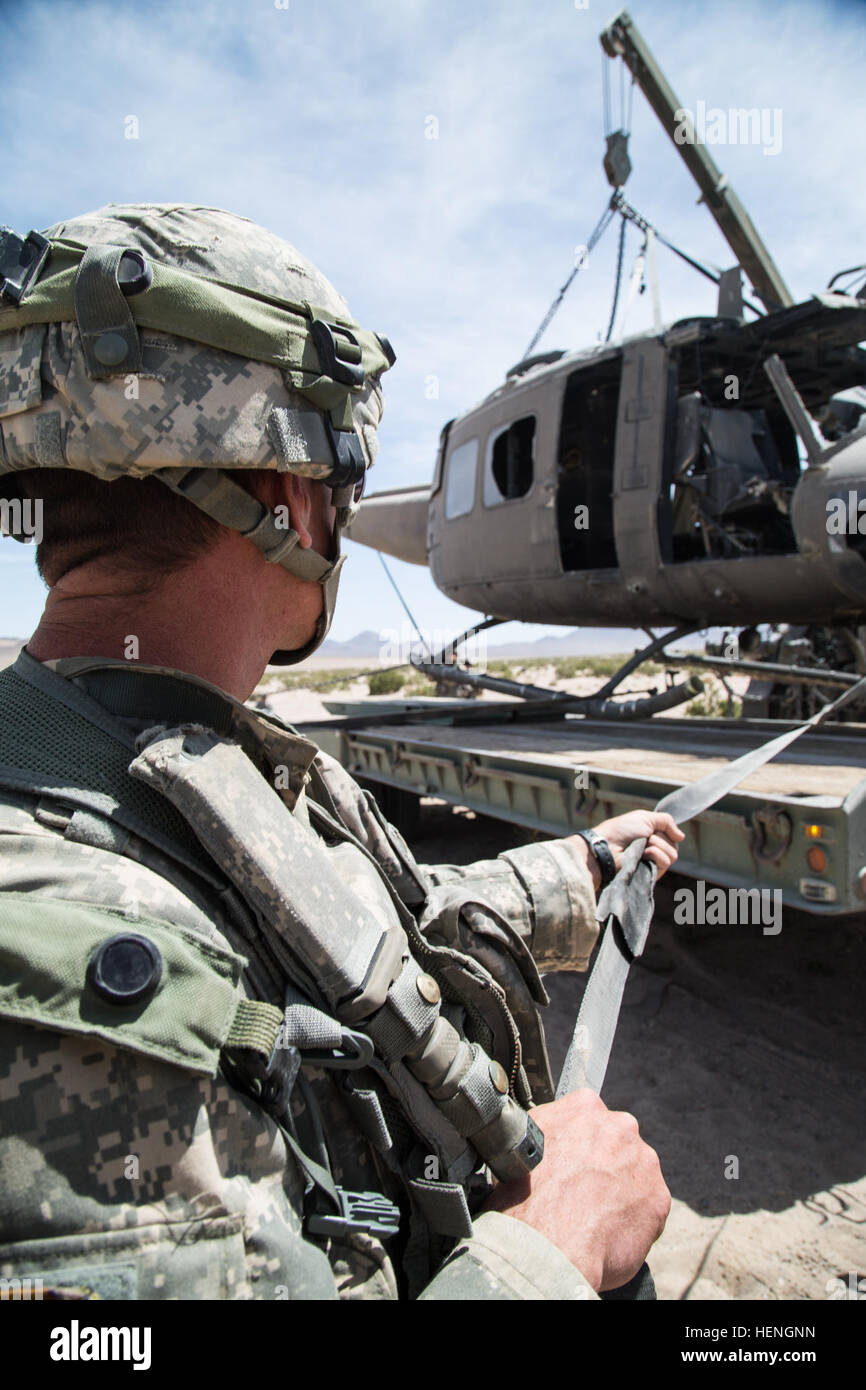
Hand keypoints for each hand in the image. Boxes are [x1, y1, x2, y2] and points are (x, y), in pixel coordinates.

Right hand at [482, 1089, 670, 1291]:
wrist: (546, 1246)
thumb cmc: (526, 1200)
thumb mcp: (522, 1144)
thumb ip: (549, 1131)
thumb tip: (552, 1138)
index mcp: (585, 1106)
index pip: (588, 1118)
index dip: (579, 1144)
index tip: (572, 1163)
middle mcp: (620, 1126)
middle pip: (616, 1143)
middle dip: (604, 1164)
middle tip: (582, 1192)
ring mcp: (644, 1161)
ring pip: (634, 1174)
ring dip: (621, 1191)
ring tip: (594, 1217)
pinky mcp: (659, 1197)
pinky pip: (647, 1208)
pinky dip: (633, 1221)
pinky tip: (608, 1234)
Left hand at [568, 811, 684, 889]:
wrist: (608, 846)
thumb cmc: (622, 830)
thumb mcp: (646, 818)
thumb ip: (667, 822)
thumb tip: (682, 837)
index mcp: (653, 837)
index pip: (673, 836)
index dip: (666, 831)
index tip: (652, 829)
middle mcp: (655, 851)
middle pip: (674, 845)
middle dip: (659, 838)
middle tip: (643, 837)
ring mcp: (653, 863)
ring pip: (673, 854)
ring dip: (657, 845)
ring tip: (641, 846)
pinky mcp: (652, 873)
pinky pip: (666, 862)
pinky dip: (655, 854)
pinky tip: (643, 854)